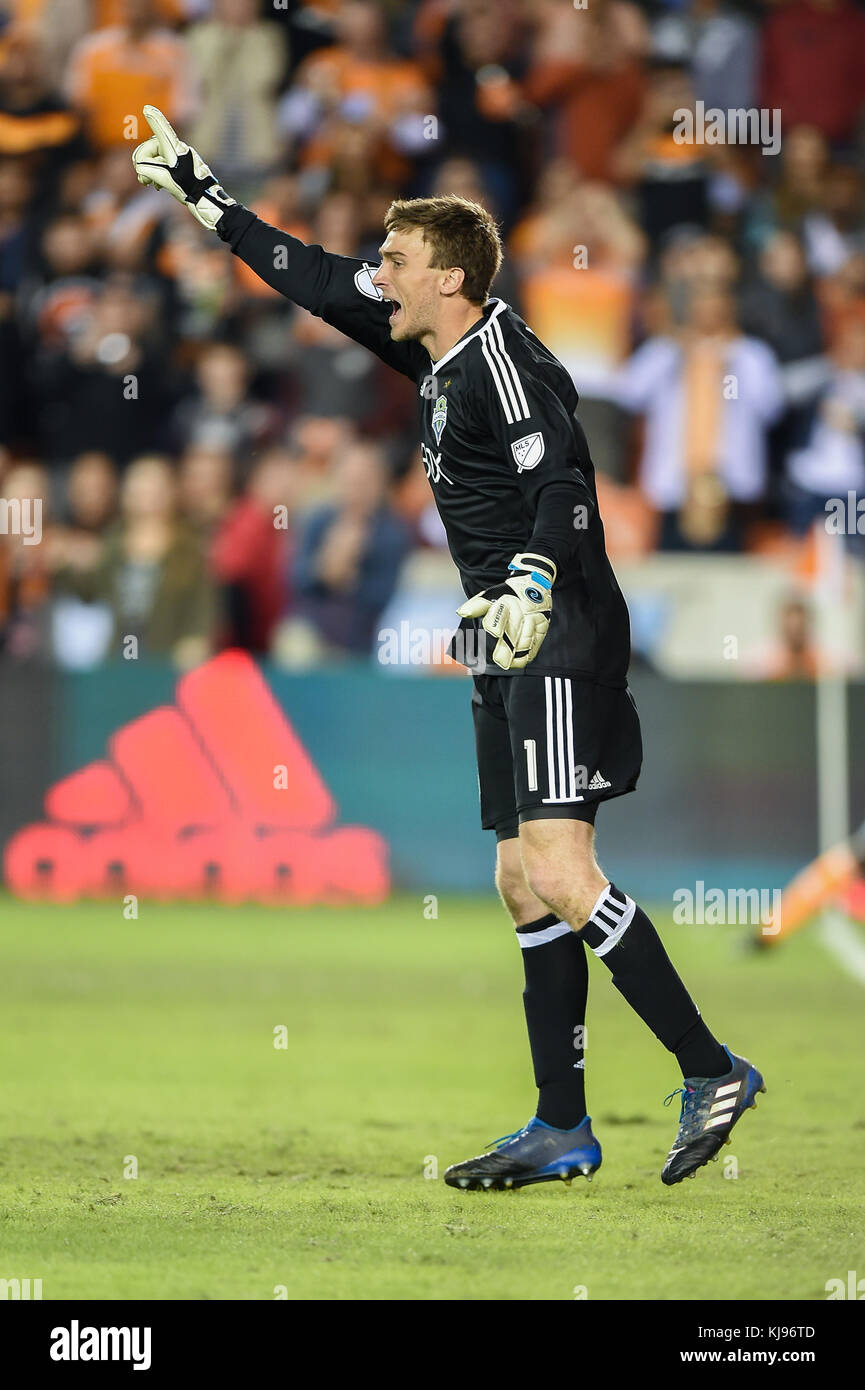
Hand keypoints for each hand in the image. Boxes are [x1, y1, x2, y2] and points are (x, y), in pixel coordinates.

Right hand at [132, 105, 235, 231]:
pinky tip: (156, 185)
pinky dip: (155, 173)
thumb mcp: (165, 178)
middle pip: (151, 148)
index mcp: (175, 149)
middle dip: (143, 161)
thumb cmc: (189, 189)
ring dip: (147, 170)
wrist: (206, 201)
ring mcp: (178, 158)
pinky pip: (161, 165)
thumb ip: (147, 167)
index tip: (147, 109)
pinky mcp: (180, 167)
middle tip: (143, 180)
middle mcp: (177, 150)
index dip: (154, 120)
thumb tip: (139, 165)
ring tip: (148, 183)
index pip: (163, 131)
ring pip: (154, 158)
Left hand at [457, 552, 555, 669]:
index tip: (491, 637)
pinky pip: (536, 644)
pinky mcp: (542, 628)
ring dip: (517, 655)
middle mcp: (522, 611)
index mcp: (507, 602)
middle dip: (506, 649)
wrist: (535, 585)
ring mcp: (534, 620)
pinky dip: (527, 654)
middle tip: (499, 661)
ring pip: (526, 641)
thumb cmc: (509, 593)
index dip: (495, 627)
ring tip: (507, 664)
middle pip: (513, 634)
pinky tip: (518, 661)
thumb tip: (462, 612)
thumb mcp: (491, 594)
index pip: (499, 616)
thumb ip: (476, 605)